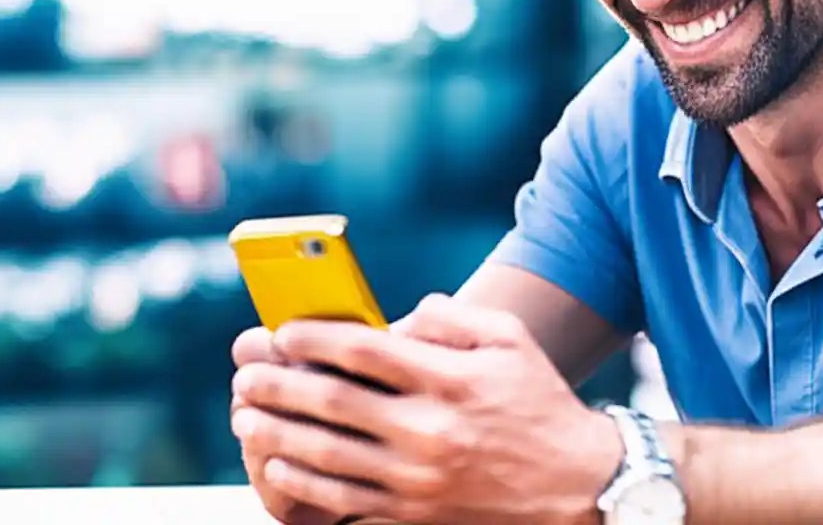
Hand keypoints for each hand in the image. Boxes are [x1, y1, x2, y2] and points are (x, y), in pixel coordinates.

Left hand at [230, 294, 621, 523]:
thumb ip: (452, 317)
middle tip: (246, 373)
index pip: (365, 351)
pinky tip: (278, 460)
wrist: (575, 484)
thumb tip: (398, 318)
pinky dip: (302, 480)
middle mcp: (430, 430)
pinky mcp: (415, 514)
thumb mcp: (510, 341)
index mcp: (451, 380)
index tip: (282, 331)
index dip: (314, 337)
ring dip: (277, 431)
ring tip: (246, 415)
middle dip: (279, 383)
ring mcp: (419, 479)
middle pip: (334, 402)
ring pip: (327, 454)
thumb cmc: (538, 401)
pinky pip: (342, 498)